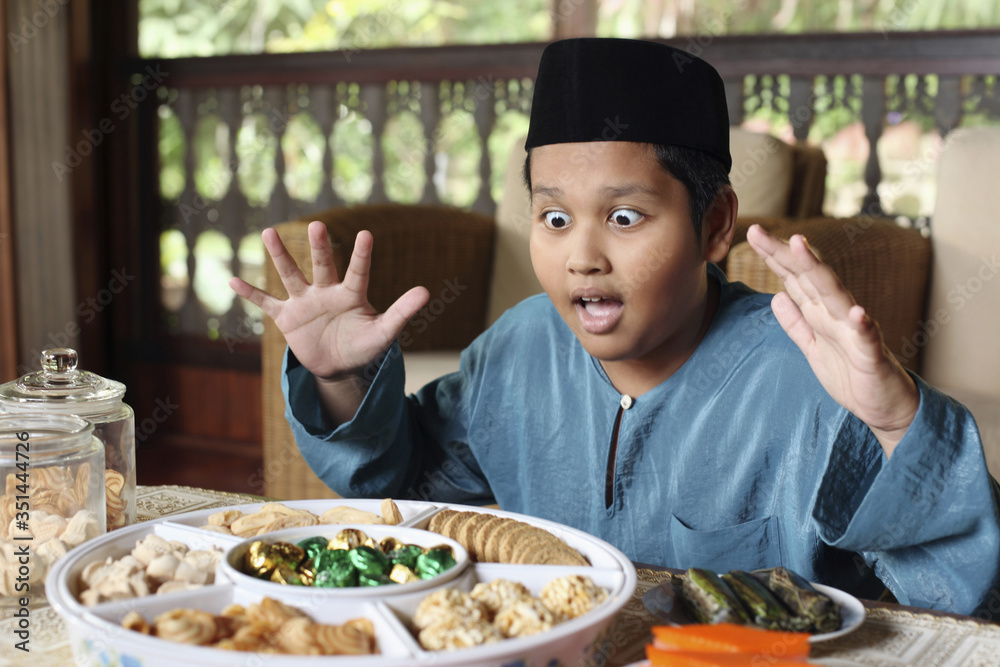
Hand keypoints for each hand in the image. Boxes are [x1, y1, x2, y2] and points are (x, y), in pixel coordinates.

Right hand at [229, 221, 429, 382]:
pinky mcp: (287, 317)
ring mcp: (304, 302)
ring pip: (291, 275)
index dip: (362, 256)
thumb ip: (401, 312)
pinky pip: (266, 303)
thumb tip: (427, 291)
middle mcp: (326, 291)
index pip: (358, 272)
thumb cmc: (364, 346)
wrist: (339, 365)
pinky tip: (232, 281)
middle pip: (322, 266)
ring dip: (280, 256)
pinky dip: (250, 294)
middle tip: (318, 225)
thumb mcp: (384, 333)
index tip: (366, 234)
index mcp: (352, 294)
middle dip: (320, 247)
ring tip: (268, 232)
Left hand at [745, 224, 918, 455]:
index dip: (774, 257)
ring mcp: (855, 331)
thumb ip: (795, 324)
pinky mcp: (871, 354)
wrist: (885, 407)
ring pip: (834, 295)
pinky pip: (867, 337)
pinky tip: (857, 312)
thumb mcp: (813, 348)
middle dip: (783, 253)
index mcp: (821, 313)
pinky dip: (862, 323)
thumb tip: (776, 297)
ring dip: (817, 270)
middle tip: (757, 231)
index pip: (794, 278)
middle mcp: (837, 314)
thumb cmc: (851, 374)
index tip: (753, 235)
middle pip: (807, 277)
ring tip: (799, 246)